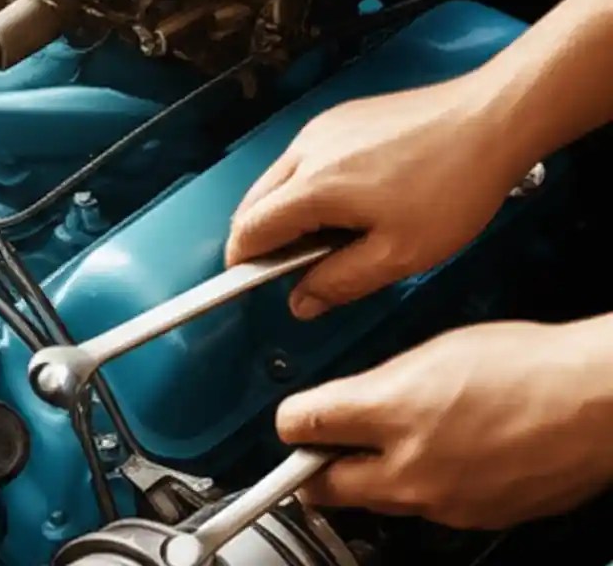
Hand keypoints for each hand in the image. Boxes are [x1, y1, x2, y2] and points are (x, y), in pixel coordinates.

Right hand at [226, 75, 535, 319]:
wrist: (491, 119)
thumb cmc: (454, 185)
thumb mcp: (401, 254)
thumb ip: (341, 281)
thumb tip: (301, 302)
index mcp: (314, 187)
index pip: (249, 230)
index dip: (243, 262)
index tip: (253, 281)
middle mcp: (308, 151)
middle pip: (254, 203)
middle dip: (263, 238)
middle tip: (299, 266)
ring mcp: (322, 129)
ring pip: (278, 180)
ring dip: (287, 211)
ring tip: (332, 235)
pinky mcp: (341, 118)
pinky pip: (304, 158)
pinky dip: (308, 185)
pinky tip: (350, 201)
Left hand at [278, 319, 612, 529]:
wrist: (598, 403)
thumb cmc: (529, 366)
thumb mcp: (432, 353)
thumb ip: (378, 383)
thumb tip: (348, 401)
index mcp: (391, 410)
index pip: (300, 425)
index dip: (290, 421)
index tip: (291, 421)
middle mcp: (408, 465)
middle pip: (321, 486)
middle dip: (312, 469)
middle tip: (317, 452)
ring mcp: (440, 500)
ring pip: (374, 500)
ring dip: (370, 479)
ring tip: (396, 447)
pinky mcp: (471, 518)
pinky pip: (424, 509)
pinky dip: (420, 488)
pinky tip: (445, 459)